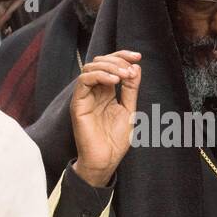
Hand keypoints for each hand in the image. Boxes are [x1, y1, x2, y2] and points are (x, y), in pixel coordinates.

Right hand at [71, 49, 141, 186]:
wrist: (106, 160)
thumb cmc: (115, 140)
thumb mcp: (129, 109)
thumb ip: (131, 89)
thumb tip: (136, 67)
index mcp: (106, 91)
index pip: (110, 65)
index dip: (123, 56)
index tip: (138, 57)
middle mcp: (94, 91)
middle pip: (99, 62)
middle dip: (118, 60)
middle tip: (131, 70)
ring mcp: (85, 97)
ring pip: (90, 68)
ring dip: (109, 67)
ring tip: (124, 76)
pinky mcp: (78, 104)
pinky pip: (83, 81)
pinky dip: (99, 76)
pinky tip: (113, 81)